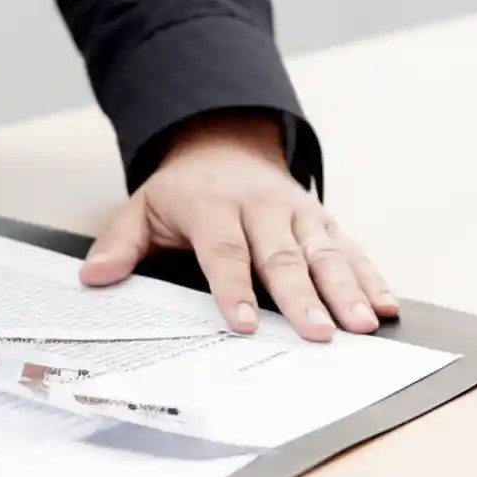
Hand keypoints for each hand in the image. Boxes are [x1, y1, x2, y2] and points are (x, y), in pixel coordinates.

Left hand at [79, 111, 397, 341]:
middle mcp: (261, 206)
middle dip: (303, 297)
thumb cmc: (183, 191)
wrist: (224, 144)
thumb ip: (119, 244)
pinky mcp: (323, 220)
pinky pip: (350, 248)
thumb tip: (92, 277)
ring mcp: (298, 212)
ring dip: (347, 289)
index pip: (224, 251)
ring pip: (325, 252)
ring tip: (362, 324)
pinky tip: (384, 305)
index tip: (246, 324)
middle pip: (283, 256)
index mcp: (213, 205)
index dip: (235, 288)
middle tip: (320, 333)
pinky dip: (370, 276)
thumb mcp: (142, 209)